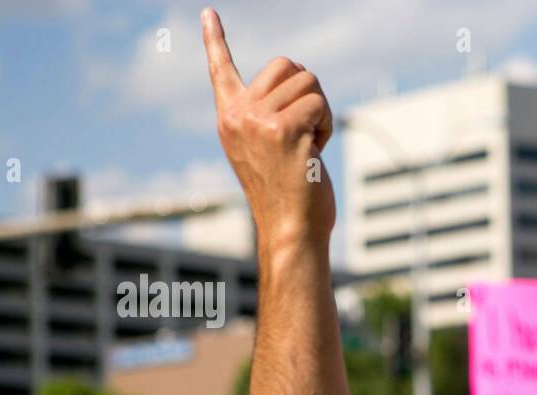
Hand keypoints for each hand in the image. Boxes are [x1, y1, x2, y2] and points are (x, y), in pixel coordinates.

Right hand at [202, 7, 334, 247]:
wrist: (290, 231)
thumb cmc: (287, 196)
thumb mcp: (268, 150)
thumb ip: (269, 118)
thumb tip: (297, 81)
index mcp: (229, 119)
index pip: (220, 70)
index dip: (215, 40)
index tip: (208, 13)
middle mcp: (237, 115)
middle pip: (286, 65)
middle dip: (308, 92)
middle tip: (305, 130)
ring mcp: (258, 121)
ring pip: (307, 81)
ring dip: (320, 111)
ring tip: (309, 145)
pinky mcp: (283, 130)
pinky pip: (319, 103)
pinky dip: (327, 125)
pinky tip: (316, 151)